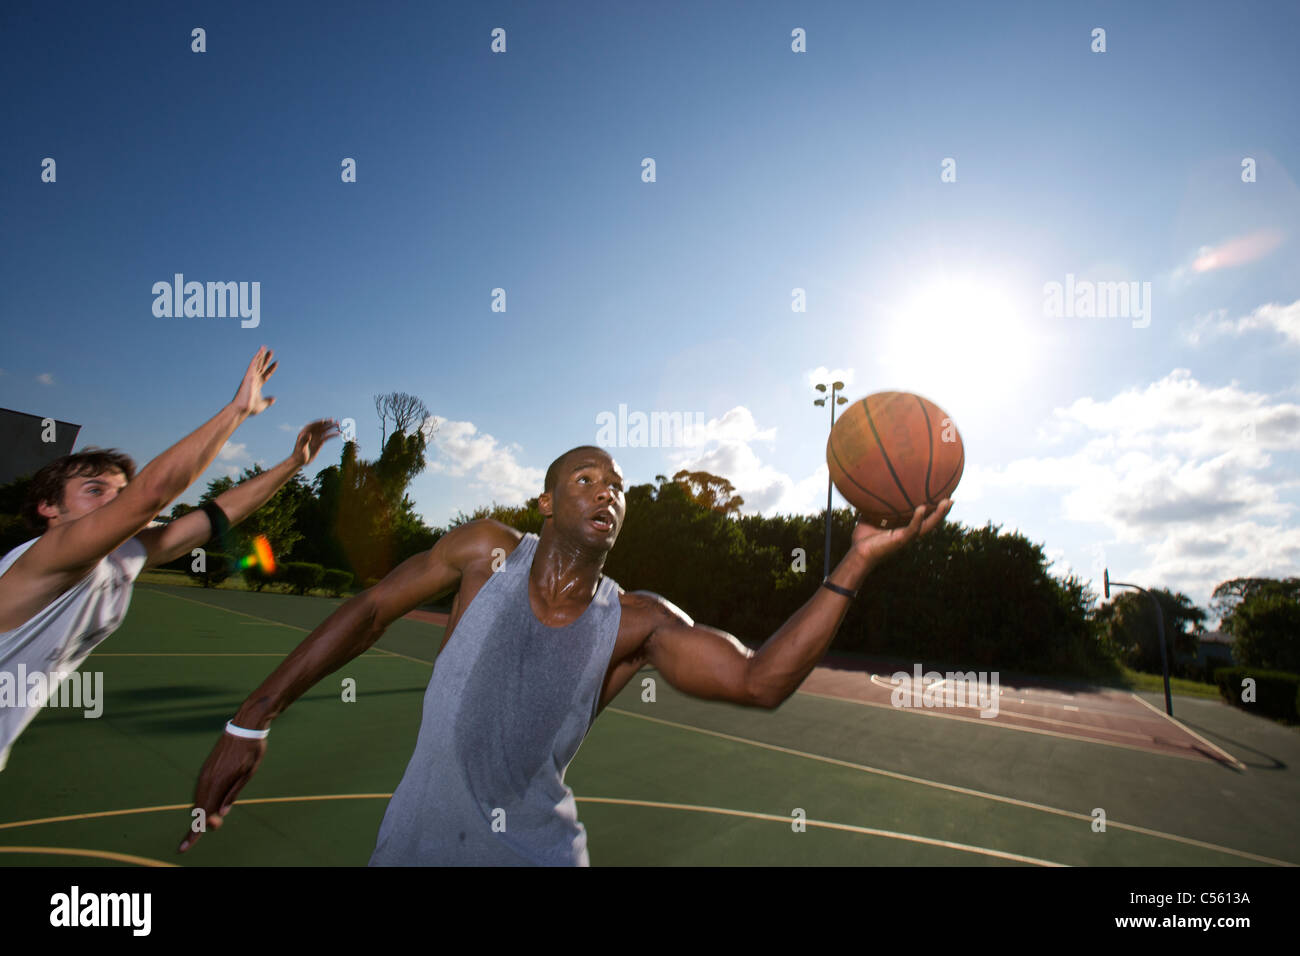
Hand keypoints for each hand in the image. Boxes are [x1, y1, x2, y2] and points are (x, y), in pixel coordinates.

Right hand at [178, 732, 267, 852]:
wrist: (245, 726)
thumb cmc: (252, 750)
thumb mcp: (248, 773)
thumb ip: (233, 793)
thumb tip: (220, 814)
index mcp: (219, 782)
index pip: (204, 813)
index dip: (195, 832)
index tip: (184, 847)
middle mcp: (208, 779)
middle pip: (199, 809)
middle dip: (197, 827)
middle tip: (190, 843)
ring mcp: (205, 773)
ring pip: (199, 799)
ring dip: (200, 814)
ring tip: (203, 826)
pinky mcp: (206, 769)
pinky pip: (201, 790)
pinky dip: (202, 801)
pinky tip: (205, 808)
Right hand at [231, 347, 277, 416]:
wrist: (243, 408)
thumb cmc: (250, 408)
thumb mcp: (263, 404)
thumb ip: (268, 401)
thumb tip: (274, 399)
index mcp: (257, 385)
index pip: (266, 374)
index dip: (271, 368)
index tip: (277, 362)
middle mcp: (254, 379)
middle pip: (261, 367)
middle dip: (266, 359)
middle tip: (271, 351)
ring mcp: (251, 377)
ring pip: (257, 364)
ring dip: (261, 355)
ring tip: (265, 347)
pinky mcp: (248, 375)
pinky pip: (253, 364)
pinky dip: (256, 357)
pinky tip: (260, 351)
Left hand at [292, 418, 340, 466]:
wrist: (300, 461)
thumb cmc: (298, 454)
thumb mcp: (301, 447)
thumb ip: (304, 441)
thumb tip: (309, 434)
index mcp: (305, 432)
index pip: (312, 425)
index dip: (318, 423)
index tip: (324, 421)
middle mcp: (311, 433)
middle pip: (320, 426)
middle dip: (326, 423)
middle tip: (333, 420)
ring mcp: (316, 438)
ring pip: (325, 430)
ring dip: (331, 427)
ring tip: (338, 424)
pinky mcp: (320, 442)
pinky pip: (327, 437)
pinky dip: (332, 435)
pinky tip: (338, 434)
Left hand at [850, 499, 952, 569]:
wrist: (858, 553)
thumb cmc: (863, 538)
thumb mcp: (869, 517)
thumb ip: (873, 506)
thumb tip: (870, 490)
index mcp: (904, 529)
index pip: (923, 518)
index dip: (933, 510)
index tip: (941, 497)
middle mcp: (909, 533)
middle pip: (931, 522)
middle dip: (942, 512)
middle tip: (952, 499)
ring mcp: (907, 537)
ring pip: (928, 526)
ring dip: (938, 515)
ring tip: (946, 502)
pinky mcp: (901, 540)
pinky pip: (912, 529)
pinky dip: (918, 519)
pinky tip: (921, 509)